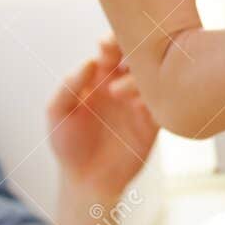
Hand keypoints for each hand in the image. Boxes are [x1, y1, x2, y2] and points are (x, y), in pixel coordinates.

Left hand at [47, 37, 158, 202]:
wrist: (88, 182)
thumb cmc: (68, 146)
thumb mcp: (58, 114)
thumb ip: (69, 86)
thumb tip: (90, 62)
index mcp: (99, 78)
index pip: (110, 51)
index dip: (112, 42)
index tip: (108, 43)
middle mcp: (122, 85)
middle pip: (136, 58)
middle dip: (136, 51)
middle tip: (130, 55)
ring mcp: (139, 103)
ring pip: (153, 79)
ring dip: (142, 79)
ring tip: (120, 93)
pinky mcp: (154, 122)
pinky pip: (166, 103)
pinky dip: (164, 98)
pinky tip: (151, 102)